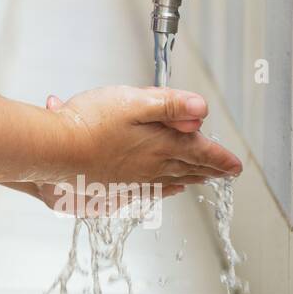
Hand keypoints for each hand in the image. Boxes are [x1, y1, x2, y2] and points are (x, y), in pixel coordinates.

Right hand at [44, 85, 240, 189]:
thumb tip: (203, 109)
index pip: (202, 152)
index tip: (236, 166)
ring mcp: (135, 179)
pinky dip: (165, 190)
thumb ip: (170, 104)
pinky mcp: (117, 186)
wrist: (56, 150)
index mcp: (161, 145)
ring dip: (191, 179)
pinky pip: (150, 191)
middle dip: (211, 170)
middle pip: (190, 168)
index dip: (222, 158)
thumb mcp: (134, 102)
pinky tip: (166, 189)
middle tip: (226, 173)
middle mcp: (153, 167)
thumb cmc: (90, 122)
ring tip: (202, 180)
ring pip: (172, 180)